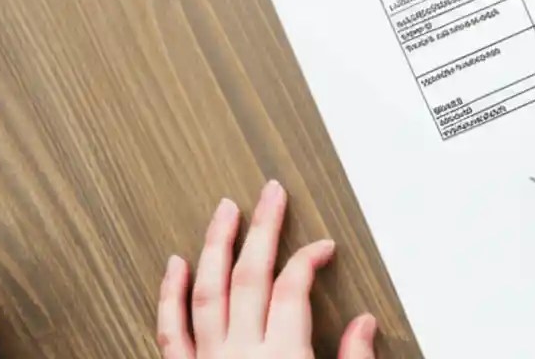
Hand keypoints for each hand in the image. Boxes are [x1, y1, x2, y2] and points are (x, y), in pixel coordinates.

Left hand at [156, 180, 377, 357]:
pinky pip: (169, 330)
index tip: (322, 246)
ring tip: (224, 211)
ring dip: (215, 246)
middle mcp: (242, 355)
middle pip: (251, 275)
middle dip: (263, 229)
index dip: (308, 258)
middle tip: (270, 192)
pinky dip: (170, 294)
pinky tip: (175, 265)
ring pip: (207, 291)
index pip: (293, 288)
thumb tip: (365, 326)